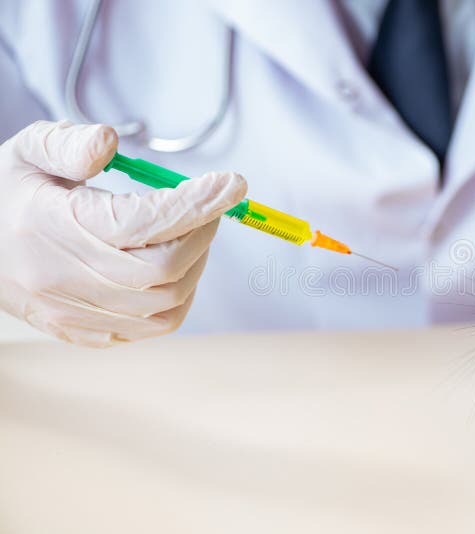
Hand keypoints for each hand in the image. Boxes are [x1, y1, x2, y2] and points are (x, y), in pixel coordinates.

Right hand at [0, 120, 246, 346]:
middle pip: (163, 270)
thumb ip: (69, 143)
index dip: (197, 203)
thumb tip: (112, 141)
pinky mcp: (85, 332)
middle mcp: (64, 278)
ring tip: (193, 232)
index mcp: (52, 227)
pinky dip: (181, 296)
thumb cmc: (7, 194)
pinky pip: (154, 326)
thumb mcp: (28, 151)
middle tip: (211, 205)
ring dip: (196, 264)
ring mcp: (75, 312)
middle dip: (203, 233)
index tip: (233, 184)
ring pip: (166, 303)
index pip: (145, 222)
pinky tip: (176, 266)